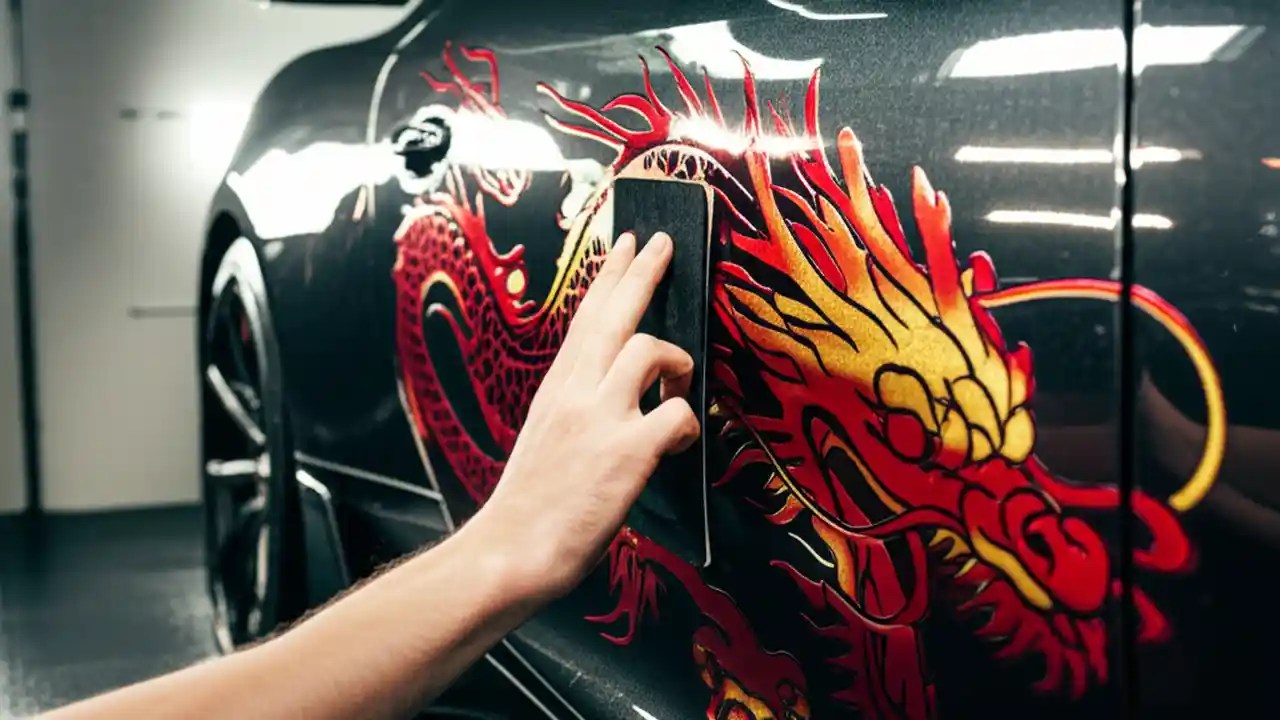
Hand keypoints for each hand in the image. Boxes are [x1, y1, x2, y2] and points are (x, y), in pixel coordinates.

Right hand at [465, 231, 699, 601]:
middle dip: (644, 271)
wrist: (511, 549)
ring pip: (649, 349)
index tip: (628, 244)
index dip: (611, 276)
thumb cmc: (530, 504)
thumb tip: (616, 393)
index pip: (586, 317)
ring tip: (679, 382)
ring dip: (676, 362)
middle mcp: (575, 392)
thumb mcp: (545, 437)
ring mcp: (600, 417)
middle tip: (665, 242)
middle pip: (615, 314)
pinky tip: (680, 443)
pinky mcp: (626, 451)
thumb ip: (577, 407)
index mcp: (556, 389)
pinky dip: (689, 424)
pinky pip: (678, 413)